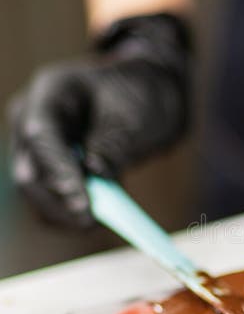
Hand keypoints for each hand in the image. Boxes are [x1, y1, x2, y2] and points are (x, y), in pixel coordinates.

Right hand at [8, 13, 190, 227]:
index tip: (84, 203)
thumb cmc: (139, 99)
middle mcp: (32, 117)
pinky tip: (96, 217)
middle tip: (92, 222)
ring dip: (64, 213)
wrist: (143, 97)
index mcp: (52, 91)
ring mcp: (35, 145)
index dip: (60, 172)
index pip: (42, 135)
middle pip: (30, 170)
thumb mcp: (136, 117)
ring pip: (35, 192)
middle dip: (59, 202)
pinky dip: (69, 213)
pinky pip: (49, 200)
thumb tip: (96, 174)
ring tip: (98, 222)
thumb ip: (114, 145)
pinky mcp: (47, 169)